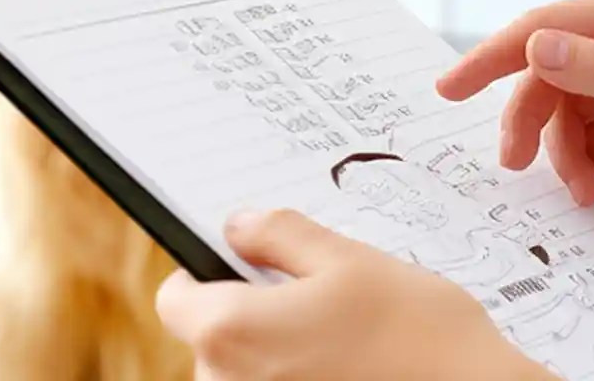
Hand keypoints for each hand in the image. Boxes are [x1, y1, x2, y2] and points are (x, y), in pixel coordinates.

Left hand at [155, 209, 553, 380]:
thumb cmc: (417, 333)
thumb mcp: (349, 259)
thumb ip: (280, 235)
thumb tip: (240, 227)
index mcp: (230, 330)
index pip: (175, 296)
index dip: (208, 272)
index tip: (247, 264)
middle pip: (211, 337)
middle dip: (253, 313)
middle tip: (319, 296)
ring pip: (244, 370)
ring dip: (278, 351)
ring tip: (345, 336)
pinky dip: (299, 377)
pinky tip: (349, 367)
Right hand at [436, 0, 593, 210]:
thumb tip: (536, 46)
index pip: (541, 29)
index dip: (490, 58)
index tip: (451, 87)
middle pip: (542, 75)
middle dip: (532, 123)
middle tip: (517, 164)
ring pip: (557, 109)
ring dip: (567, 151)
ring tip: (592, 184)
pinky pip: (578, 128)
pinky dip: (589, 157)